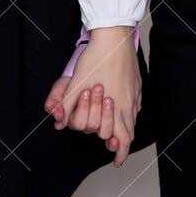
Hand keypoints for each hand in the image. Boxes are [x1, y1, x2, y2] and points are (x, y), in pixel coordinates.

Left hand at [42, 27, 140, 166]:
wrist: (114, 35)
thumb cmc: (97, 57)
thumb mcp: (77, 82)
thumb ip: (68, 104)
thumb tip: (59, 122)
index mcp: (116, 106)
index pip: (123, 139)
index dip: (120, 153)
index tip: (116, 161)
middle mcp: (129, 102)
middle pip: (131, 132)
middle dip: (122, 143)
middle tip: (115, 148)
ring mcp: (135, 93)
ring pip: (134, 119)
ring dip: (126, 128)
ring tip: (118, 133)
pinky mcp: (136, 84)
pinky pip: (135, 105)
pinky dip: (129, 112)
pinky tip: (122, 108)